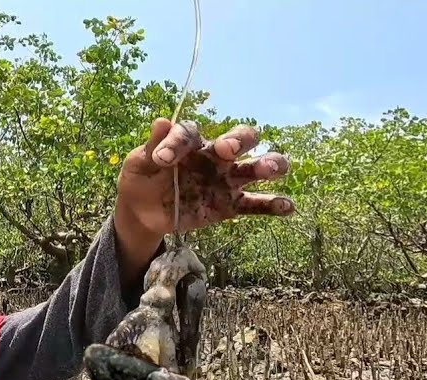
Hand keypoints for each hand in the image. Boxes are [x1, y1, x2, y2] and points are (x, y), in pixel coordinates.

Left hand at [113, 118, 294, 267]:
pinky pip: (256, 204)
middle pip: (242, 138)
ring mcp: (226, 180)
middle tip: (227, 150)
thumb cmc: (141, 179)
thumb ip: (152, 145)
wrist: (143, 212)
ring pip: (257, 167)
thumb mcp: (138, 163)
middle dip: (239, 140)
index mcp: (191, 142)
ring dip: (268, 164)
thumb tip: (162, 121)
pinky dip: (273, 205)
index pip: (191, 133)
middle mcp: (215, 156)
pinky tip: (288, 207)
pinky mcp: (230, 205)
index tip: (161, 159)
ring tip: (270, 170)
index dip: (178, 142)